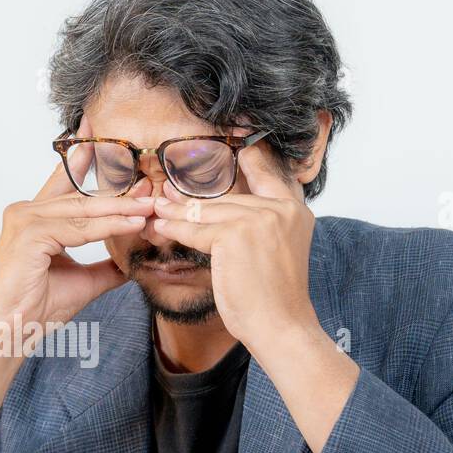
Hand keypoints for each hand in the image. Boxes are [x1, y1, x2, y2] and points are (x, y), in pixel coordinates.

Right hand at [0, 126, 151, 452]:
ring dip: (121, 210)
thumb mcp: (83, 281)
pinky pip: (79, 228)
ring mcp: (24, 219)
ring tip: (150, 208)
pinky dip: (109, 227)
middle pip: (81, 197)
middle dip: (119, 194)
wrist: (10, 331)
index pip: (65, 184)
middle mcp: (25, 212)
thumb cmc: (36, 309)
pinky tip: (134, 224)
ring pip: (83, 211)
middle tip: (150, 187)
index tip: (113, 147)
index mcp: (33, 218)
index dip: (87, 161)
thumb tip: (134, 264)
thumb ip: (106, 267)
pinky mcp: (28, 233)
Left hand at [150, 146, 318, 363]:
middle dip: (194, 197)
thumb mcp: (274, 252)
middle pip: (229, 197)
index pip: (268, 173)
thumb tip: (218, 212)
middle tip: (169, 190)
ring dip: (178, 211)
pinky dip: (175, 229)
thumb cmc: (274, 299)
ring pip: (208, 211)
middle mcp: (281, 209)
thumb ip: (259, 226)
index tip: (240, 126)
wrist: (281, 327)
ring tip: (158, 208)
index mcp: (295, 211)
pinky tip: (160, 226)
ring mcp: (259, 219)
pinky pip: (196, 228)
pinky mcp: (235, 234)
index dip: (252, 153)